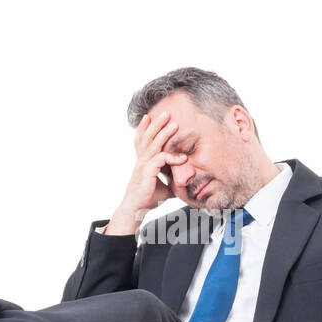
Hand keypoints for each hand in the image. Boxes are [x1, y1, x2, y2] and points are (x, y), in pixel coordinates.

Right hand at [104, 110, 186, 235]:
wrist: (135, 209)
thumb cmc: (147, 198)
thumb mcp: (164, 186)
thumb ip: (172, 180)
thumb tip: (186, 182)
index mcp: (142, 161)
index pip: (141, 140)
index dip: (144, 128)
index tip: (149, 116)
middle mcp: (141, 160)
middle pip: (148, 137)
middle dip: (157, 124)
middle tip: (166, 112)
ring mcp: (144, 165)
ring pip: (154, 144)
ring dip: (164, 133)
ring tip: (174, 124)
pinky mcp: (148, 171)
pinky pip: (161, 159)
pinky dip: (172, 157)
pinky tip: (183, 158)